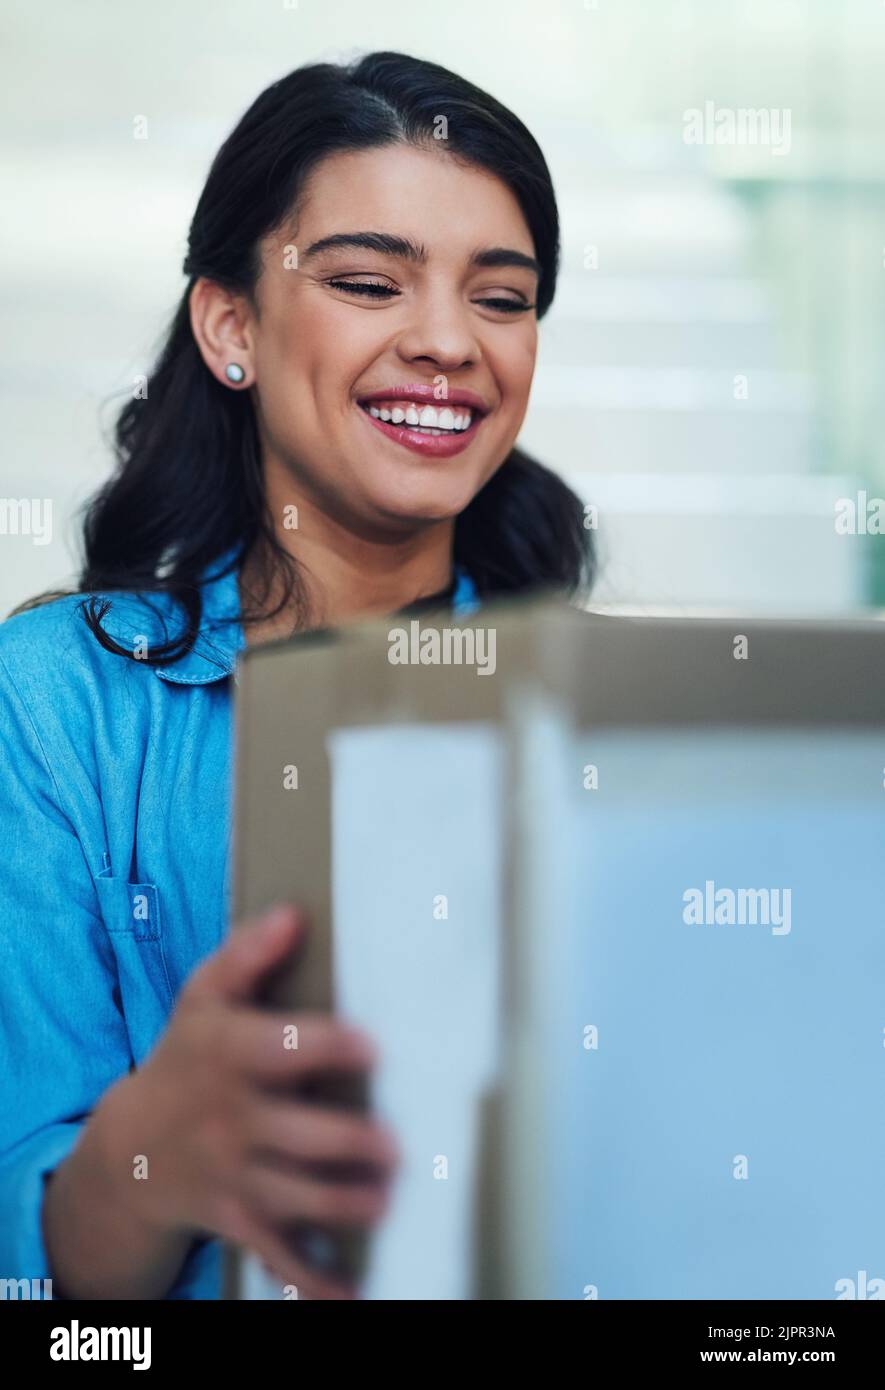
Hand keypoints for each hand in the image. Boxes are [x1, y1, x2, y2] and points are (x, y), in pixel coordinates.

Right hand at [103, 904, 396, 1298]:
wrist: (132, 1147)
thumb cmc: (186, 1057)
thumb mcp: (202, 998)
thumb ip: (246, 955)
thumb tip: (293, 915)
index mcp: (227, 1056)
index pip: (277, 1049)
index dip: (324, 1045)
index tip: (371, 1043)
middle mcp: (232, 1119)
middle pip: (293, 1135)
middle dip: (344, 1144)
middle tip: (392, 1145)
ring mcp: (234, 1175)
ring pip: (293, 1196)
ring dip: (341, 1203)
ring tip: (385, 1200)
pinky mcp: (240, 1218)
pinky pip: (277, 1253)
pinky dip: (313, 1279)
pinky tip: (353, 1289)